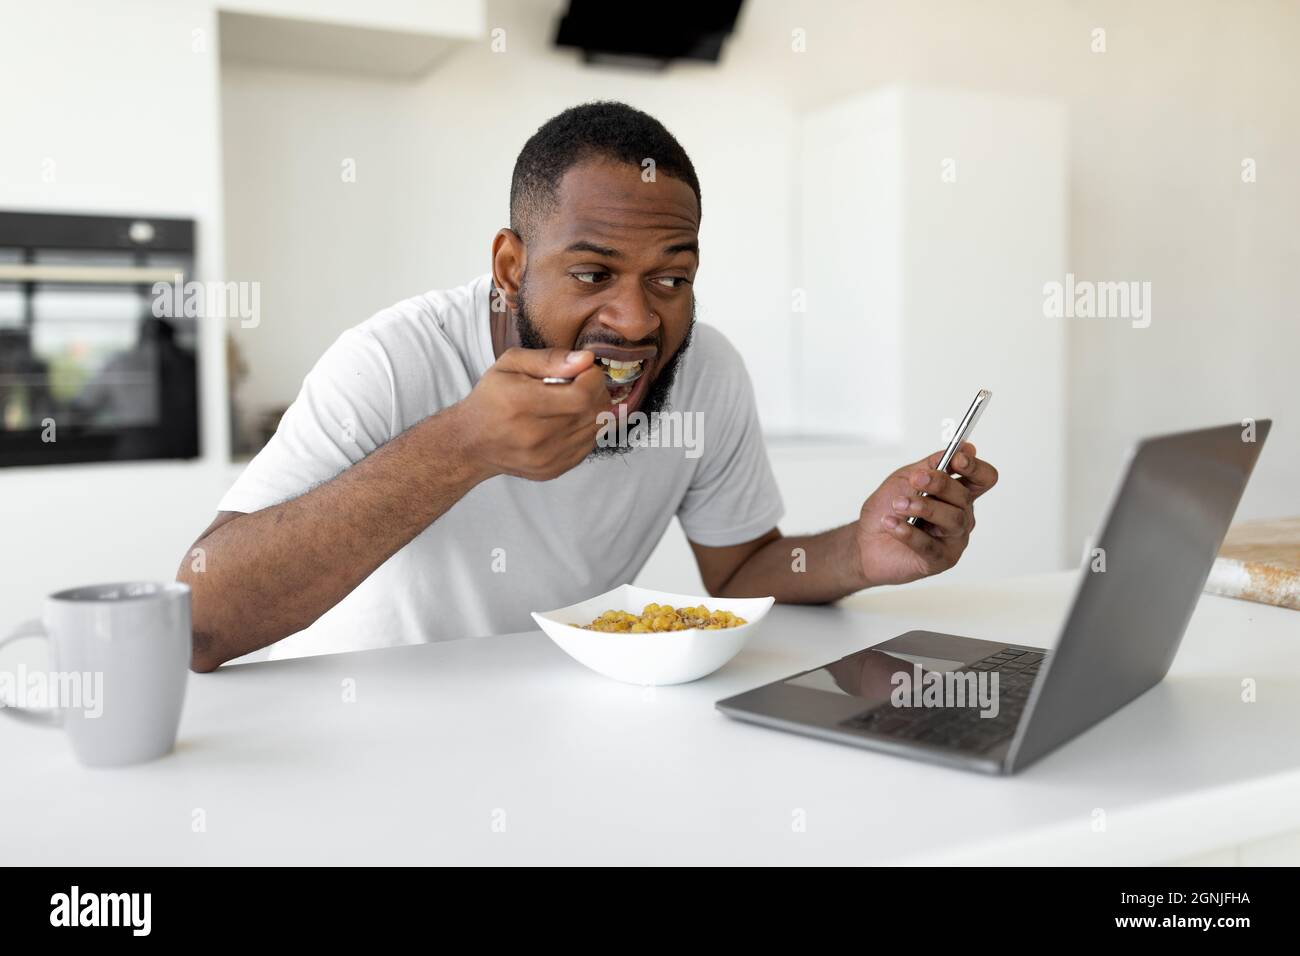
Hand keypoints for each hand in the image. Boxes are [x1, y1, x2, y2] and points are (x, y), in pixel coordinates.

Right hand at [457, 347, 608, 480]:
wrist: (472, 443)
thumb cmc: (492, 398)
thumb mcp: (511, 364)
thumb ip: (550, 358)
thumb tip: (586, 359)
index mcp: (523, 403)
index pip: (582, 395)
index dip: (593, 379)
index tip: (584, 370)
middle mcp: (535, 436)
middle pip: (593, 413)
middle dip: (597, 392)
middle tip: (581, 383)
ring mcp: (546, 458)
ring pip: (595, 429)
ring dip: (593, 410)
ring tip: (574, 400)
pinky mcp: (553, 470)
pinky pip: (588, 446)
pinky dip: (586, 429)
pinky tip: (569, 419)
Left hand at [855, 443, 998, 587]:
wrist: (865, 541)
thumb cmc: (888, 509)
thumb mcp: (906, 478)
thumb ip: (933, 464)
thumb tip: (966, 448)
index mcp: (956, 494)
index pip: (983, 478)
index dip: (975, 467)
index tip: (956, 459)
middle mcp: (961, 516)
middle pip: (964, 496)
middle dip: (940, 484)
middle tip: (915, 479)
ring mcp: (953, 539)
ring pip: (952, 520)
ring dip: (923, 507)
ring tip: (898, 504)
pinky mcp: (940, 560)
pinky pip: (930, 545)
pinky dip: (908, 532)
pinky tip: (892, 523)